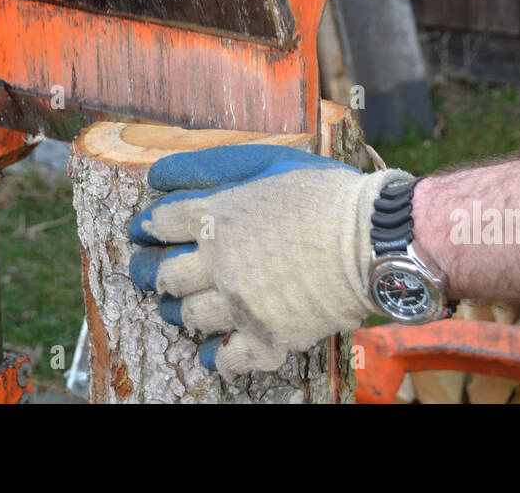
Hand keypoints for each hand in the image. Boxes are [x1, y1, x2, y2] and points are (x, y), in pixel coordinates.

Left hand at [127, 144, 404, 376]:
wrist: (374, 240)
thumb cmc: (324, 194)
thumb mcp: (265, 162)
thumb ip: (209, 165)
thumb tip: (157, 175)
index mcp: (216, 218)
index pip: (160, 224)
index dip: (148, 226)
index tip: (144, 230)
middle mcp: (219, 264)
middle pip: (164, 275)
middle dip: (150, 272)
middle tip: (150, 273)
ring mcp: (241, 305)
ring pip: (189, 316)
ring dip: (180, 311)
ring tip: (183, 307)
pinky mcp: (267, 337)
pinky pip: (227, 357)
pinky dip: (216, 355)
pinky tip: (215, 350)